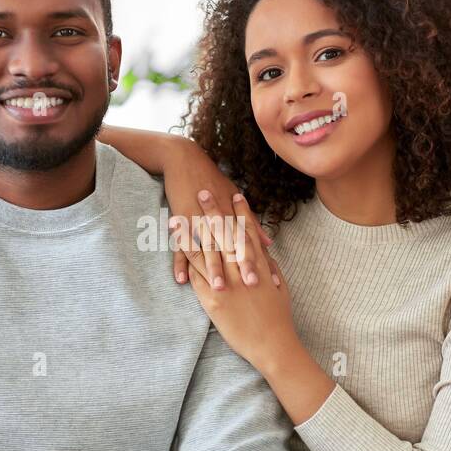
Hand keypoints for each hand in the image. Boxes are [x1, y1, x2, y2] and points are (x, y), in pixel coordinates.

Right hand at [163, 140, 276, 289]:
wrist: (185, 161)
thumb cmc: (213, 181)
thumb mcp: (234, 198)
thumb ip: (252, 223)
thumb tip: (269, 242)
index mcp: (234, 214)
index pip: (250, 241)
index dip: (261, 259)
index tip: (271, 278)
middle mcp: (219, 218)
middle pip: (232, 246)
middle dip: (241, 266)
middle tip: (250, 286)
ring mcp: (198, 220)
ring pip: (207, 248)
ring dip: (212, 269)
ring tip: (219, 289)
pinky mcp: (180, 221)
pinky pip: (180, 246)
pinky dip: (180, 262)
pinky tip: (181, 279)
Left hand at [183, 190, 299, 372]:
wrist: (272, 345)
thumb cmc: (279, 319)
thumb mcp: (280, 289)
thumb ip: (271, 268)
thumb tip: (265, 254)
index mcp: (259, 267)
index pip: (248, 233)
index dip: (241, 213)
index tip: (235, 195)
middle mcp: (241, 271)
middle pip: (224, 236)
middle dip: (213, 212)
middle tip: (203, 192)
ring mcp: (226, 285)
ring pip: (205, 252)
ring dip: (189, 232)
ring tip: (177, 216)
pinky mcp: (214, 300)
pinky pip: (197, 276)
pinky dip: (187, 260)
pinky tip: (176, 247)